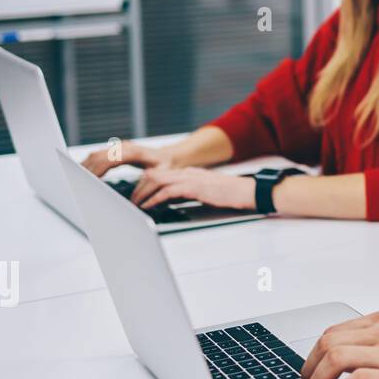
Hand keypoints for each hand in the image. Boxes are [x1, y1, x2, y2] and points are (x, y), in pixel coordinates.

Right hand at [81, 139, 176, 177]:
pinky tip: (84, 175)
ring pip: (95, 155)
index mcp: (134, 153)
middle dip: (85, 171)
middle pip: (97, 157)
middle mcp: (124, 147)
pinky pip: (97, 156)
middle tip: (76, 186)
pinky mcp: (115, 150)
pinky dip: (89, 165)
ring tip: (76, 182)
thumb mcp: (161, 176)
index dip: (96, 171)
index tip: (87, 183)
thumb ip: (147, 185)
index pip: (108, 160)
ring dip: (85, 167)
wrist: (169, 157)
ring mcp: (118, 147)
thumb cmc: (166, 166)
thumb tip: (134, 199)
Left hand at [128, 167, 256, 210]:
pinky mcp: (194, 187)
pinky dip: (155, 199)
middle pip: (153, 174)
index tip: (136, 194)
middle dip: (138, 187)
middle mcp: (187, 172)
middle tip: (131, 201)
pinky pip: (167, 192)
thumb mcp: (205, 191)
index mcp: (189, 172)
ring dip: (142, 193)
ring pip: (157, 180)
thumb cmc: (230, 194)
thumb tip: (171, 200)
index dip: (144, 183)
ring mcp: (190, 178)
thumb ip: (188, 192)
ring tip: (135, 205)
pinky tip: (149, 206)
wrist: (247, 191)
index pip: (159, 172)